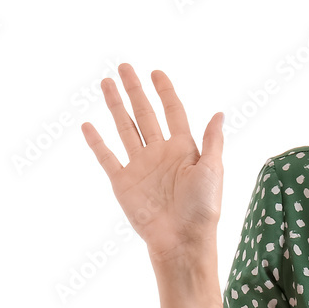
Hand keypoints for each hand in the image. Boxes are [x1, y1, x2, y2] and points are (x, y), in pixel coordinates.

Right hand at [81, 63, 224, 264]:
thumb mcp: (213, 170)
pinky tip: (89, 125)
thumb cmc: (203, 208)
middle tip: (124, 67)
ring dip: (115, 107)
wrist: (181, 240)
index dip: (165, 92)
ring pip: (125, 129)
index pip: (173, 112)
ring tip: (105, 83)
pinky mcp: (123, 183)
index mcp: (184, 149)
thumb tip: (219, 113)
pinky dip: (97, 142)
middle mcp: (160, 154)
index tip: (156, 73)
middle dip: (135, 90)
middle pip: (145, 114)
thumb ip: (212, 140)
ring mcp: (141, 167)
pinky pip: (107, 158)